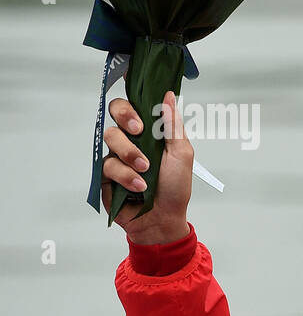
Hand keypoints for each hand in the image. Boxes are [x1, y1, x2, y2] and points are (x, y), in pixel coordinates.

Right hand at [101, 91, 193, 244]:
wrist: (164, 219)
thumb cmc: (175, 187)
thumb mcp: (182, 154)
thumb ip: (173, 126)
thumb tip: (169, 96)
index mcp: (149, 131)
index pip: (134, 105)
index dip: (133, 101)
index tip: (140, 107)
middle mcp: (131, 139)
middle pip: (116, 112)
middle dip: (126, 117)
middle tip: (139, 131)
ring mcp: (116, 155)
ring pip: (111, 138)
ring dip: (131, 154)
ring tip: (146, 171)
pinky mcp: (105, 174)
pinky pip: (108, 165)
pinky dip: (127, 177)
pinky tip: (139, 187)